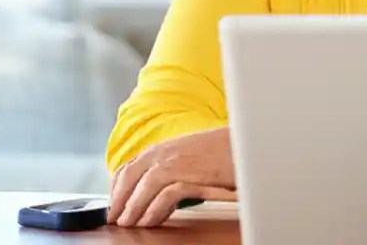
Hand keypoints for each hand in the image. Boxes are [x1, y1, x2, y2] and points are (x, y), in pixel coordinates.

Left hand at [108, 126, 237, 226]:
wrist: (251, 141)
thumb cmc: (226, 150)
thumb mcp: (191, 155)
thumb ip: (172, 166)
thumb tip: (155, 189)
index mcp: (164, 147)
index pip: (128, 167)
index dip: (117, 189)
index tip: (115, 205)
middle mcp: (167, 152)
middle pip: (129, 176)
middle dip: (119, 200)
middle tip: (116, 219)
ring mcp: (179, 161)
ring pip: (143, 186)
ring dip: (133, 207)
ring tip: (129, 224)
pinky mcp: (194, 174)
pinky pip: (165, 194)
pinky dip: (154, 209)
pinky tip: (151, 220)